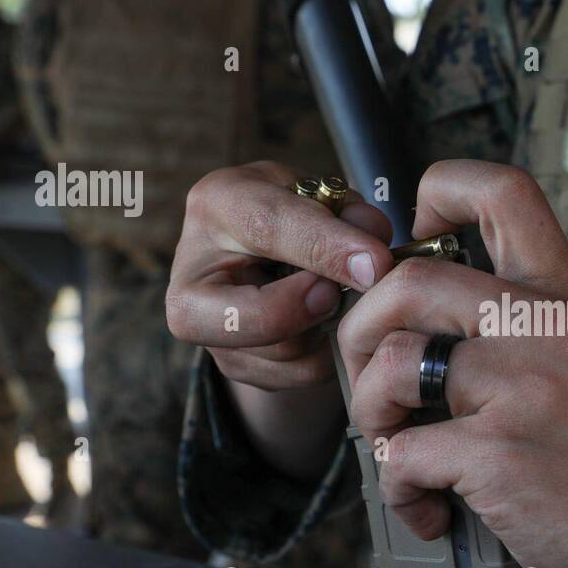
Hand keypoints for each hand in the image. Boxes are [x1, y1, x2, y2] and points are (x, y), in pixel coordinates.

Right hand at [165, 161, 394, 390]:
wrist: (265, 252)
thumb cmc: (295, 213)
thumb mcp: (320, 193)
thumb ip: (348, 215)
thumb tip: (374, 261)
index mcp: (216, 205)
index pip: (268, 228)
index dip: (328, 248)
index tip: (376, 263)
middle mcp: (190, 272)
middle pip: (257, 316)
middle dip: (312, 309)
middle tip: (341, 291)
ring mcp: (205, 327)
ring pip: (288, 350)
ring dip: (327, 326)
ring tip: (333, 294)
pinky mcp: (229, 364)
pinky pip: (298, 374)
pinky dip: (326, 351)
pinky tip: (324, 321)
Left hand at [339, 161, 567, 567]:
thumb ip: (527, 331)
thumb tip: (434, 328)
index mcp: (563, 301)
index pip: (502, 192)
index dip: (439, 195)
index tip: (416, 243)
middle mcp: (541, 330)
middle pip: (409, 279)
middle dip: (360, 333)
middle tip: (373, 384)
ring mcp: (521, 389)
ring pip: (390, 364)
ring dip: (370, 416)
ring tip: (397, 452)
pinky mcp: (500, 454)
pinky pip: (402, 453)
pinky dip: (397, 487)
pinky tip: (428, 508)